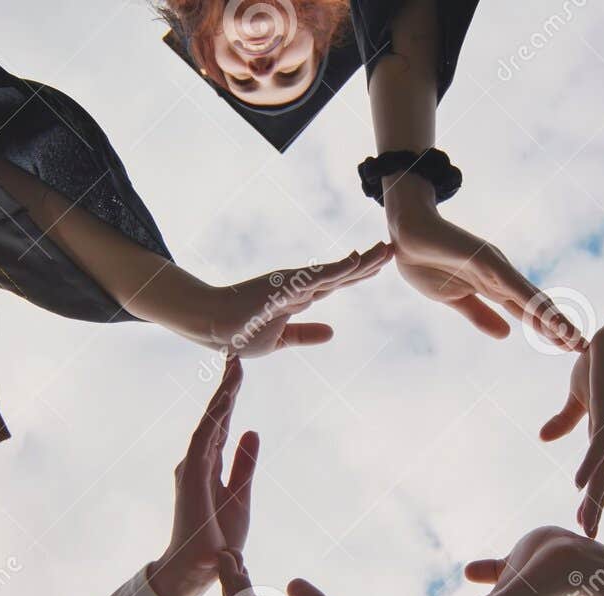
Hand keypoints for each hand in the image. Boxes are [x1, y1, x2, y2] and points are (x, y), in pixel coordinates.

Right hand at [147, 359, 258, 595]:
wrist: (201, 568)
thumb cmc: (218, 536)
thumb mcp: (240, 493)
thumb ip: (244, 464)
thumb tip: (252, 431)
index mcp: (209, 465)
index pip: (222, 424)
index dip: (230, 398)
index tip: (239, 371)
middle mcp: (197, 462)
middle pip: (214, 418)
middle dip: (225, 388)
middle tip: (236, 357)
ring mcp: (192, 468)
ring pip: (209, 424)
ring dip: (221, 398)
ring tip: (233, 371)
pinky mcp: (191, 478)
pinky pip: (203, 443)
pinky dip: (213, 421)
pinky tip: (224, 402)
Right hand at [195, 243, 393, 356]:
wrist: (211, 325)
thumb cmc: (240, 331)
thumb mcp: (279, 339)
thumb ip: (304, 334)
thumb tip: (332, 333)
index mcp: (300, 296)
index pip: (337, 282)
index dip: (361, 273)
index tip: (382, 262)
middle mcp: (299, 285)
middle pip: (341, 274)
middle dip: (369, 262)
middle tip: (392, 248)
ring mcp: (292, 284)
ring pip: (334, 272)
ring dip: (360, 262)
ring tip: (383, 250)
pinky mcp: (283, 287)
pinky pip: (314, 277)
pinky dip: (336, 269)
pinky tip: (356, 260)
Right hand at [386, 179, 581, 348]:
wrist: (406, 233)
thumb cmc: (427, 262)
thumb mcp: (455, 299)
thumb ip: (480, 315)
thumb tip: (507, 334)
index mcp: (495, 287)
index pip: (529, 313)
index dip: (550, 331)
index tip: (571, 348)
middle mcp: (502, 276)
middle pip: (537, 307)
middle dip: (561, 328)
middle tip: (585, 348)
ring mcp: (496, 266)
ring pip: (530, 297)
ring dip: (552, 318)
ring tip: (574, 338)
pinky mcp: (484, 258)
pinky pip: (512, 284)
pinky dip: (530, 301)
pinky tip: (545, 315)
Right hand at [540, 302, 603, 537]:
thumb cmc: (600, 363)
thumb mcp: (577, 396)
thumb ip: (564, 420)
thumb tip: (543, 438)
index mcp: (603, 433)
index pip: (597, 472)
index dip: (591, 498)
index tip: (583, 525)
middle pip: (603, 477)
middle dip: (596, 507)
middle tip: (589, 537)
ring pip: (603, 467)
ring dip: (595, 495)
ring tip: (587, 521)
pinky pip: (598, 442)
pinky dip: (590, 464)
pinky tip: (581, 483)